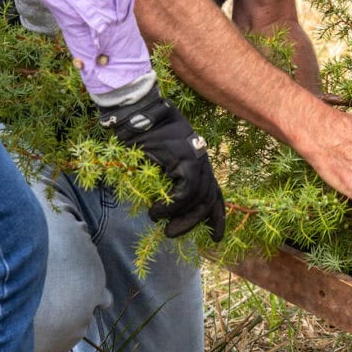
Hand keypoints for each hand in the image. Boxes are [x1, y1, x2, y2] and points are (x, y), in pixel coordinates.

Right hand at [97, 86, 225, 240]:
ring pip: (198, 196)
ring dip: (179, 216)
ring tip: (160, 223)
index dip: (217, 217)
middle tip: (172, 233)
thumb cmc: (141, 137)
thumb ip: (167, 181)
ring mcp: (195, 156)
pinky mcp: (185, 157)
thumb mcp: (157, 161)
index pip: (214, 192)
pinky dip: (171, 206)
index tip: (216, 238)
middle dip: (193, 221)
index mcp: (198, 160)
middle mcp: (202, 158)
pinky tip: (156, 211)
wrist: (134, 112)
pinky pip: (185, 190)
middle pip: (208, 198)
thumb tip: (167, 212)